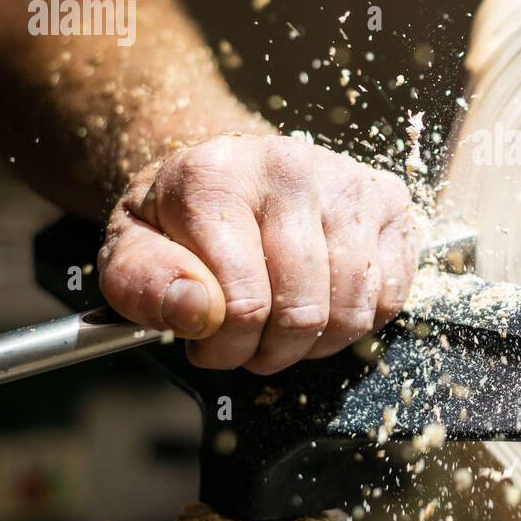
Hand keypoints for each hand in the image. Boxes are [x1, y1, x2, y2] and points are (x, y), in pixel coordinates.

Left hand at [98, 134, 418, 373]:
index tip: (205, 344)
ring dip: (316, 345)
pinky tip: (323, 304)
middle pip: (303, 312)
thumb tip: (197, 312)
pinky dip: (357, 322)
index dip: (223, 346)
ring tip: (283, 329)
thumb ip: (142, 283)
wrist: (231, 170)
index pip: (242, 303)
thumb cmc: (182, 218)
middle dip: (271, 352)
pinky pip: (389, 296)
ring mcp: (349, 183)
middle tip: (248, 345)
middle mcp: (292, 169)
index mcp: (218, 177)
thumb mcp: (131, 246)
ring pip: (352, 310)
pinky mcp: (388, 201)